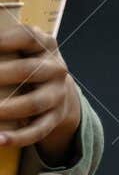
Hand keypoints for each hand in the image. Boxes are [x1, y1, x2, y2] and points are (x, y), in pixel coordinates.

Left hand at [0, 23, 81, 158]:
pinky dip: (18, 137)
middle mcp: (56, 68)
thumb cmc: (26, 63)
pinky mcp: (54, 117)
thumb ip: (3, 45)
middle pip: (28, 71)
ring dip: (7, 108)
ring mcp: (57, 94)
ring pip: (34, 103)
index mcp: (45, 45)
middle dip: (0, 75)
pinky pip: (38, 129)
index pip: (28, 37)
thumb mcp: (22, 48)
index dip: (5, 39)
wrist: (57, 89)